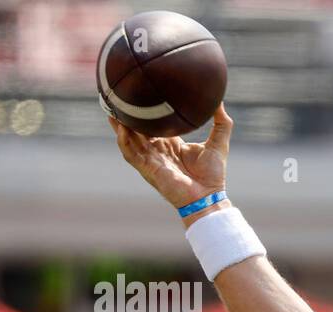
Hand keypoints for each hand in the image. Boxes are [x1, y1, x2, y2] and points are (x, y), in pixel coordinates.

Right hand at [109, 104, 232, 209]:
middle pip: (137, 129)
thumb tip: (219, 100)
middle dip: (127, 115)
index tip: (142, 93)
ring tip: (112, 108)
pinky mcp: (148, 169)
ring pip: (129, 139)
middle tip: (118, 95)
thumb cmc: (213, 175)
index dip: (147, 112)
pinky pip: (131, 154)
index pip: (154, 124)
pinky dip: (124, 141)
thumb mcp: (218, 143)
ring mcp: (151, 159)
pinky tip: (121, 128)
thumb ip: (221, 122)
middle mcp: (158, 150)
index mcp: (171, 144)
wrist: (208, 197)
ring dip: (120, 125)